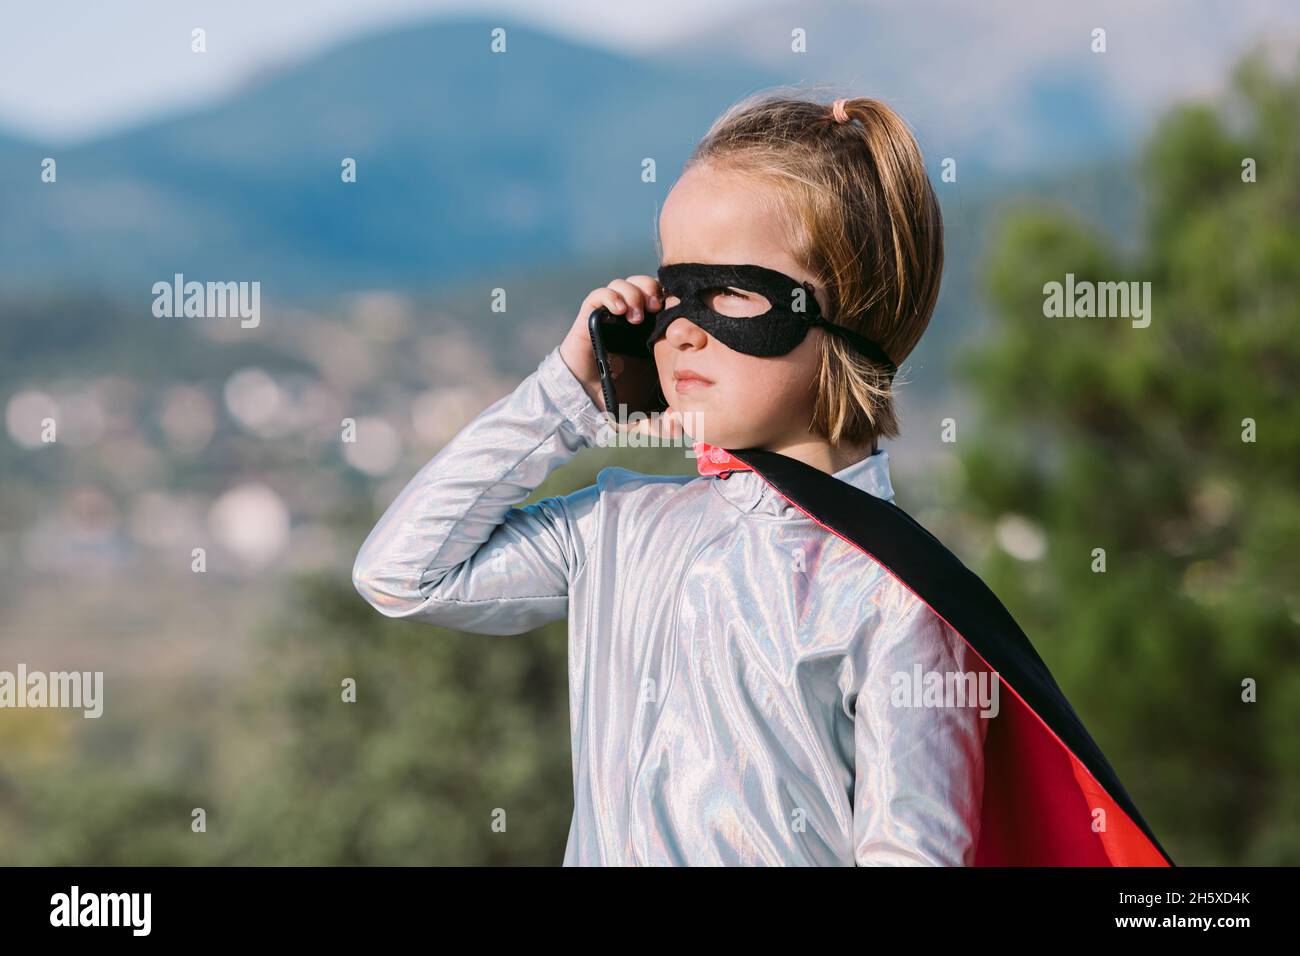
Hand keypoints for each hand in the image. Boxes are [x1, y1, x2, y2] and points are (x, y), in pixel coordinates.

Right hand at [558, 276, 683, 440]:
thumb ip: (661, 425)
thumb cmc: (612, 405)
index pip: (664, 301)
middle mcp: (630, 321)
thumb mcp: (642, 417)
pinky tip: (619, 310)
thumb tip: (681, 426)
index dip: (671, 299)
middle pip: (645, 285)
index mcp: (649, 335)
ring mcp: (609, 318)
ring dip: (633, 292)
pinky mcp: (589, 318)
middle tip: (657, 307)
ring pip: (624, 284)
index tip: (677, 312)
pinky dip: (611, 296)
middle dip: (652, 289)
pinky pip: (599, 295)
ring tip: (636, 314)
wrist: (580, 403)